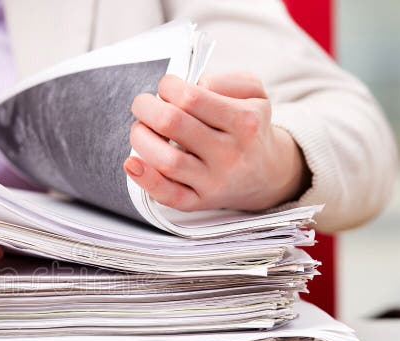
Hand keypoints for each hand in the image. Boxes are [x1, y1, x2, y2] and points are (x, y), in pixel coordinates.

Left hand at [124, 72, 310, 211]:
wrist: (267, 174)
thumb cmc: (250, 128)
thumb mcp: (255, 94)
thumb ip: (228, 80)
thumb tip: (193, 85)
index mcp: (244, 122)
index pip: (192, 97)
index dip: (168, 86)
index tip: (166, 87)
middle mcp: (230, 154)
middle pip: (172, 124)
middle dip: (146, 108)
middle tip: (143, 105)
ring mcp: (214, 181)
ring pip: (167, 160)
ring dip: (141, 138)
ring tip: (140, 129)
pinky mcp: (200, 202)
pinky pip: (168, 195)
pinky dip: (145, 179)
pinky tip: (132, 163)